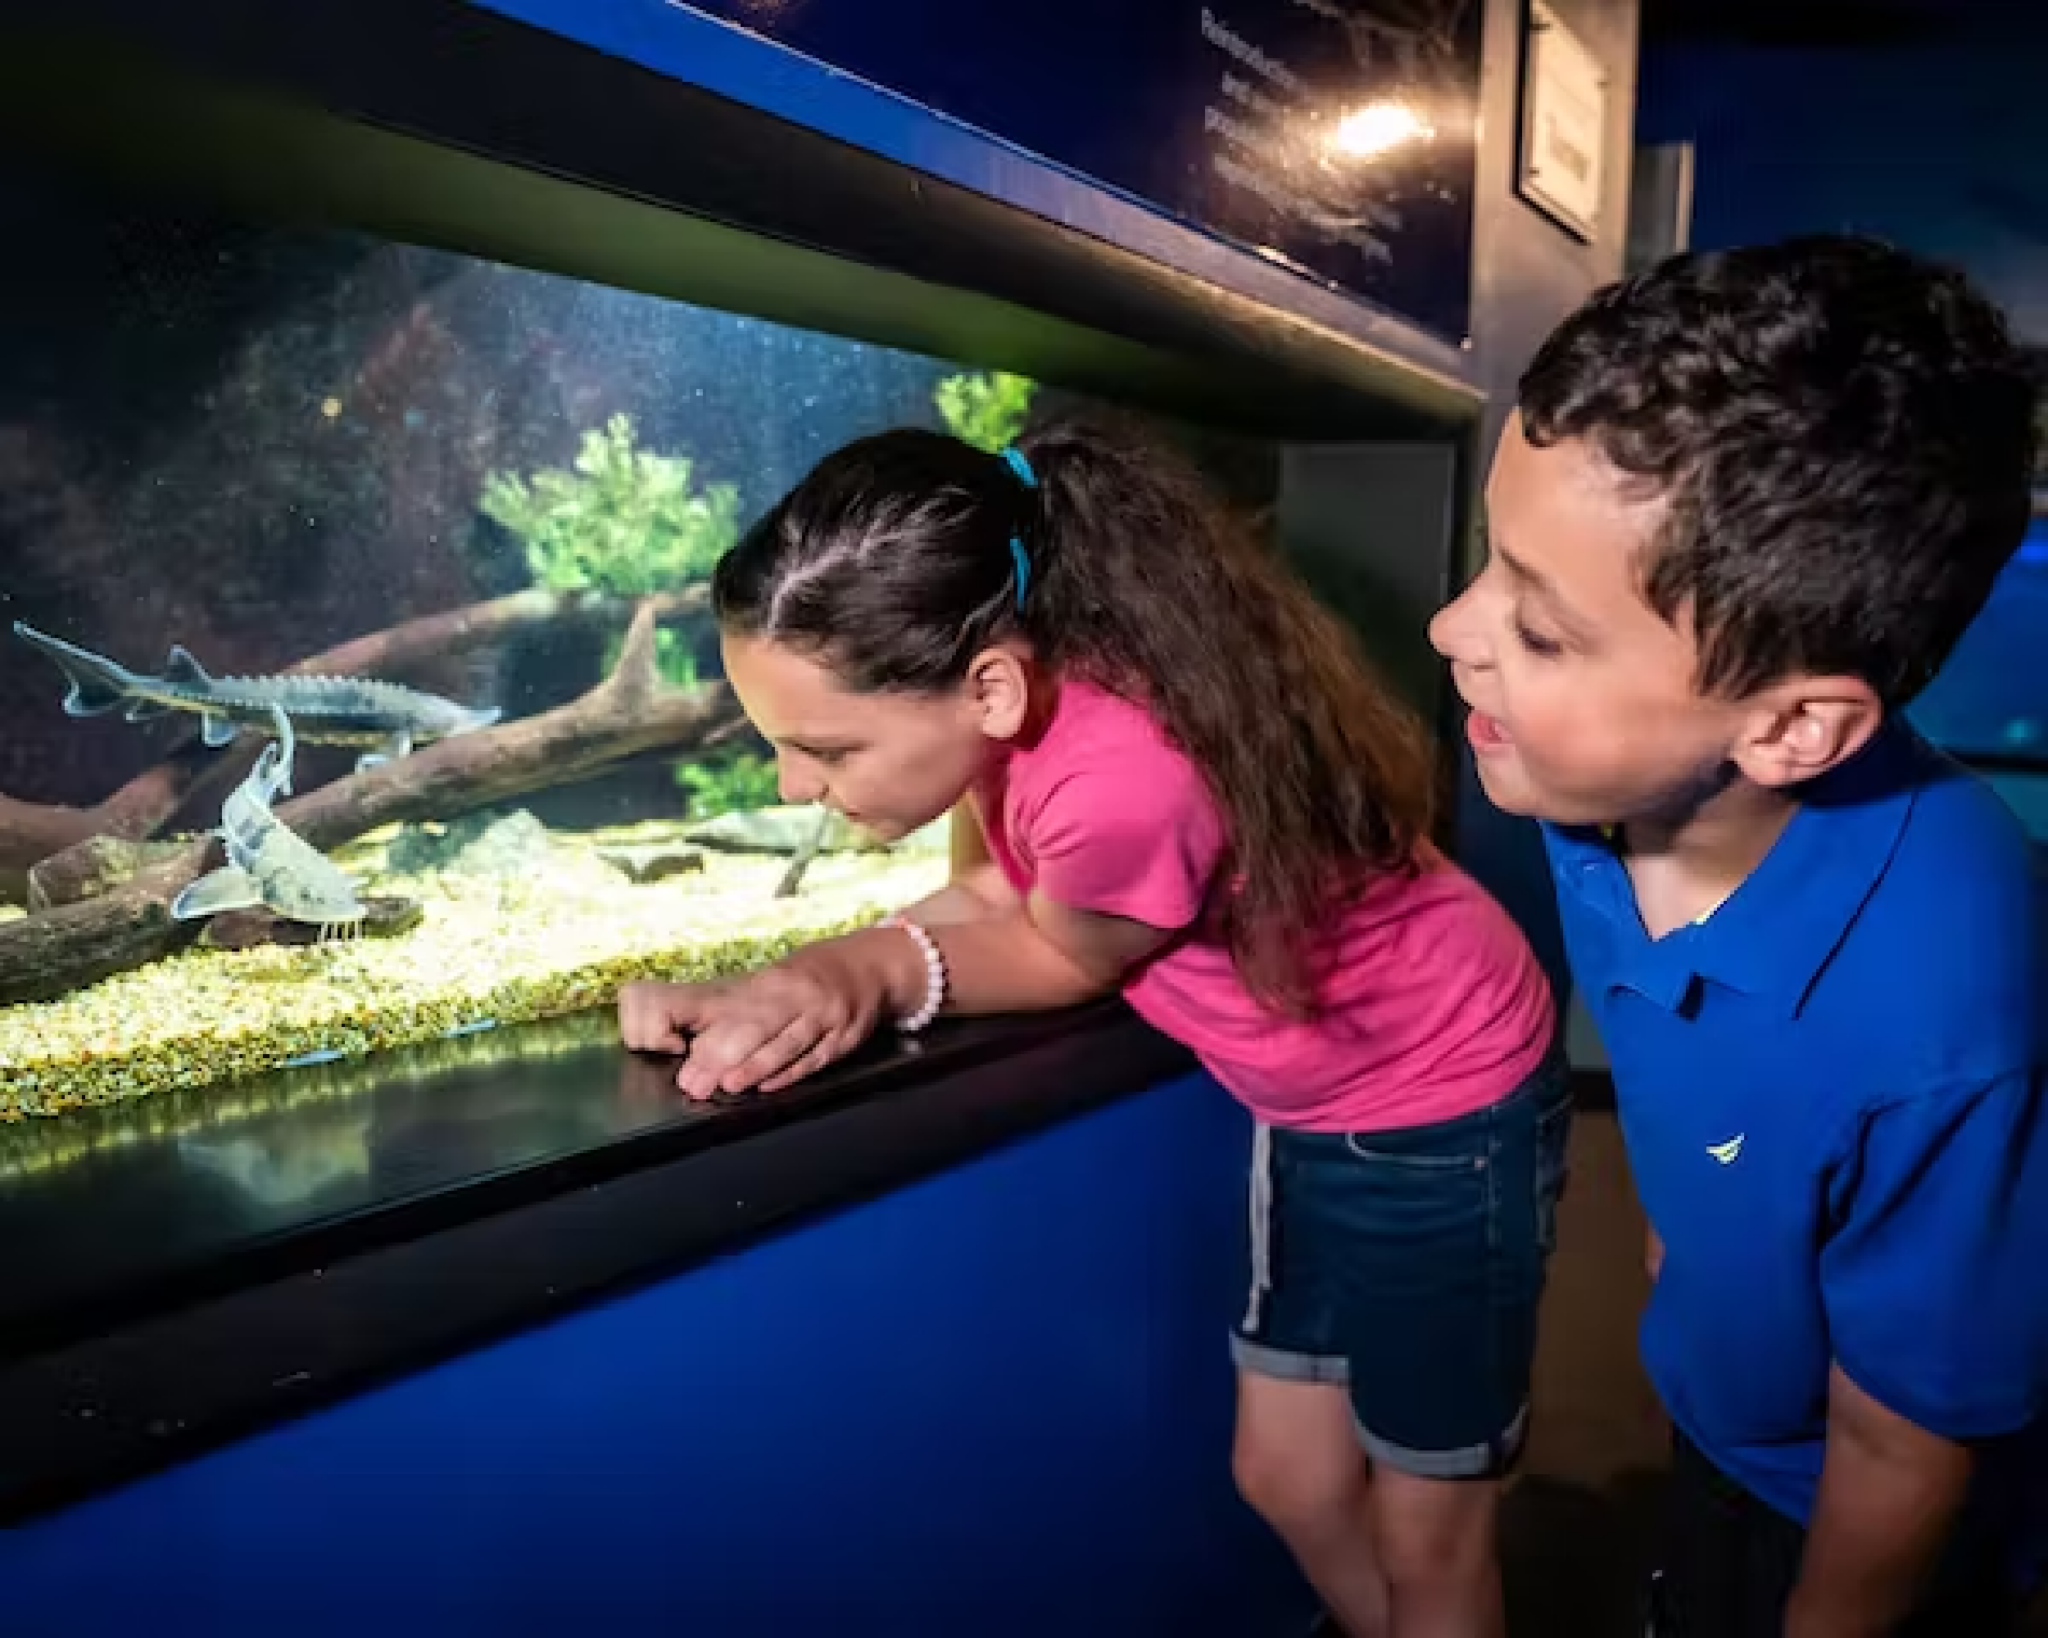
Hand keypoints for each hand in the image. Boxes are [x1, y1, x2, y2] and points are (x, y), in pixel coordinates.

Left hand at [616, 932, 910, 1099]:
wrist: (871, 967)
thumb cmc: (815, 974)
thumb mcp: (780, 977)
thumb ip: (748, 1004)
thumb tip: (705, 1036)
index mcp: (779, 980)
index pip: (739, 1012)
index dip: (713, 1038)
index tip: (690, 1060)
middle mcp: (802, 997)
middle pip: (760, 1029)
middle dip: (726, 1057)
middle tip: (700, 1082)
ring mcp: (826, 1018)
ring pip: (787, 1045)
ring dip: (756, 1067)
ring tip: (730, 1086)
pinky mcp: (845, 1038)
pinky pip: (815, 1058)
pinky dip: (792, 1073)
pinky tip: (770, 1085)